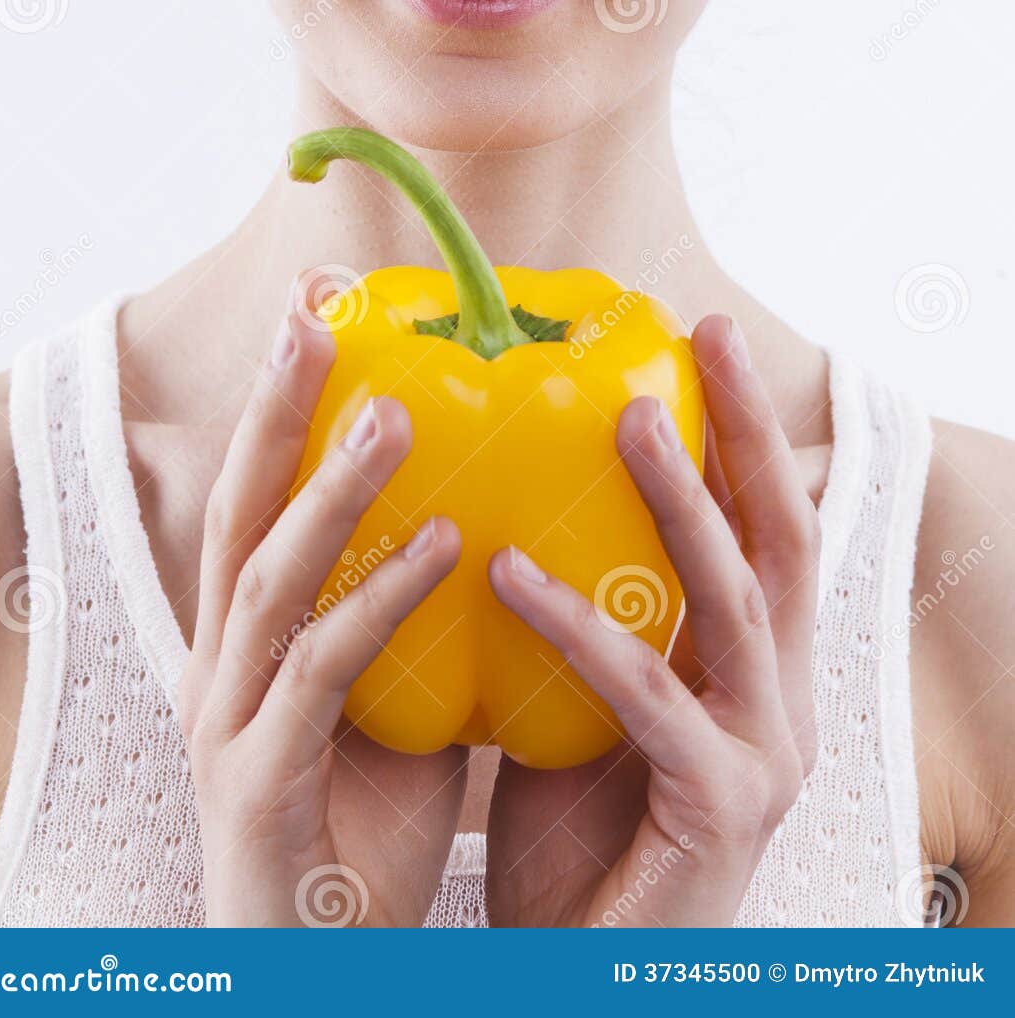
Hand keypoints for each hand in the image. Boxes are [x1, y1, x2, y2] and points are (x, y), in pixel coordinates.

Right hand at [178, 272, 462, 926]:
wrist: (325, 972)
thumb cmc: (367, 829)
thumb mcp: (402, 697)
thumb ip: (430, 614)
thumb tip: (513, 516)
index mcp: (252, 639)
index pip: (256, 496)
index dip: (282, 402)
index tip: (319, 305)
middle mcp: (220, 667)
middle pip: (237, 511)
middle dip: (276, 407)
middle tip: (317, 311)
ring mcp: (227, 727)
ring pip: (266, 580)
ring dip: (328, 490)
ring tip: (394, 411)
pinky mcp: (256, 789)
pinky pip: (319, 678)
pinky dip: (379, 603)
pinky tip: (445, 547)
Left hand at [485, 313, 820, 926]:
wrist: (577, 979)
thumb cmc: (572, 839)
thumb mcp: (579, 701)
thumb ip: (580, 609)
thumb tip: (507, 494)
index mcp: (750, 670)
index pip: (765, 526)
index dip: (744, 430)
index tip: (701, 338)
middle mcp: (778, 702)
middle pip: (784, 537)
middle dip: (750, 430)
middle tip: (705, 336)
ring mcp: (762, 757)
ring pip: (735, 600)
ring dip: (683, 501)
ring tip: (626, 418)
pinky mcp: (721, 813)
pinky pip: (652, 699)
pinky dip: (585, 629)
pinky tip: (512, 572)